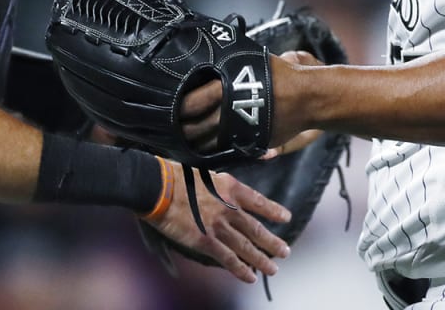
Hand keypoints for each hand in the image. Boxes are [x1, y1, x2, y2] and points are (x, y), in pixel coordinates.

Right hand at [142, 160, 291, 282]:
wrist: (158, 187)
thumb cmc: (177, 175)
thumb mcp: (206, 167)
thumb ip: (224, 175)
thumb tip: (244, 168)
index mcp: (231, 187)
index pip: (259, 201)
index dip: (274, 211)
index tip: (286, 217)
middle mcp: (230, 208)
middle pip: (256, 229)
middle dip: (272, 242)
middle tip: (285, 252)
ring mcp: (218, 226)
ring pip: (246, 247)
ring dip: (261, 259)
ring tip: (273, 269)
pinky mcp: (205, 241)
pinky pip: (228, 258)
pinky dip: (240, 269)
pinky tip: (250, 277)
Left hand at [182, 51, 316, 153]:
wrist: (307, 97)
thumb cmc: (278, 75)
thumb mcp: (250, 62)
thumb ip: (226, 67)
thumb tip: (203, 63)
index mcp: (226, 89)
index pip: (192, 103)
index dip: (178, 109)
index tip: (169, 109)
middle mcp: (230, 112)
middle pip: (195, 127)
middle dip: (181, 131)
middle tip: (171, 130)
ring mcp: (240, 131)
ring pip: (207, 143)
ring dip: (194, 144)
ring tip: (183, 142)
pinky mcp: (249, 144)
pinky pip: (224, 151)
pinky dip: (212, 151)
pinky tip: (203, 149)